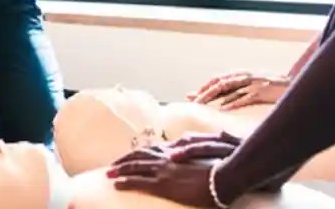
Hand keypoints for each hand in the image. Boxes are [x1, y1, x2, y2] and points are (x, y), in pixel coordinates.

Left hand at [108, 132, 252, 207]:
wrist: (226, 177)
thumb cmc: (221, 169)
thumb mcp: (206, 158)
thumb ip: (192, 154)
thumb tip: (182, 158)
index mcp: (177, 153)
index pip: (153, 151)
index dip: (139, 154)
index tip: (130, 157)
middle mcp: (167, 158)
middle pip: (139, 156)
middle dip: (124, 160)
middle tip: (112, 165)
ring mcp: (164, 170)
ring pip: (135, 167)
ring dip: (120, 169)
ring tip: (108, 173)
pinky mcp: (164, 184)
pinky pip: (139, 182)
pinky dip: (126, 182)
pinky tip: (116, 184)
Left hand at [188, 71, 288, 108]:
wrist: (295, 86)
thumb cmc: (273, 88)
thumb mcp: (254, 87)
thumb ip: (239, 92)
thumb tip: (223, 103)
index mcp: (242, 75)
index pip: (218, 80)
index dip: (205, 87)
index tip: (192, 96)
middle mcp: (245, 78)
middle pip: (219, 84)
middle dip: (204, 92)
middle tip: (191, 101)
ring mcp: (252, 84)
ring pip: (228, 89)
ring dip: (213, 97)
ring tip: (201, 104)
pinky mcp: (261, 91)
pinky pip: (244, 97)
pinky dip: (233, 102)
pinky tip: (224, 108)